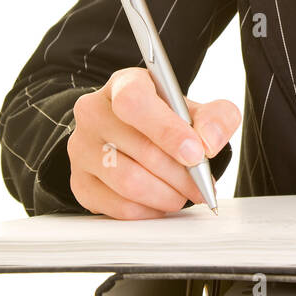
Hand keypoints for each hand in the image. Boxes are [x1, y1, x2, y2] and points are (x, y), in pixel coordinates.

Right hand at [67, 66, 240, 217]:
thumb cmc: (166, 120)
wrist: (135, 135)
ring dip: (167, 195)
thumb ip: (216, 118)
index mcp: (123, 84)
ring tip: (184, 193)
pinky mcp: (80, 182)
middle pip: (139, 149)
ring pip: (128, 182)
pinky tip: (161, 202)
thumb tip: (210, 141)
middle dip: (181, 174)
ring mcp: (81, 149)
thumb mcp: (195, 110)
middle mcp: (94, 112)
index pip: (134, 102)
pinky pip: (117, 207)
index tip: (196, 154)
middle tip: (202, 184)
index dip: (167, 131)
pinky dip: (148, 210)